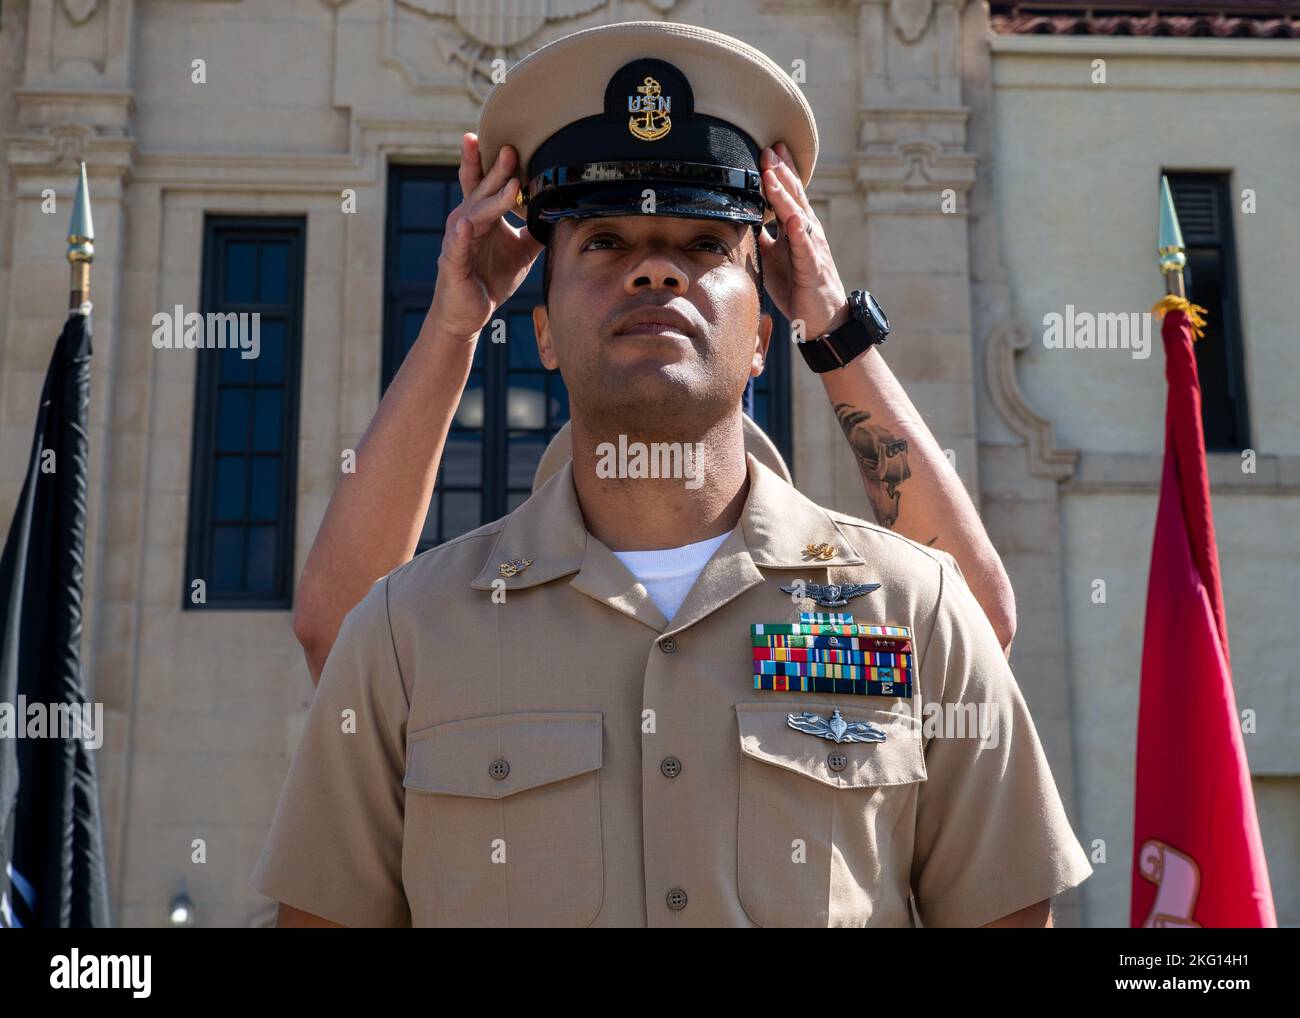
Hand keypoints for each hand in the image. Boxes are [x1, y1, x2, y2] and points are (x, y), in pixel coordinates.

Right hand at [429, 134, 544, 340]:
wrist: (469, 313)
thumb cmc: (491, 277)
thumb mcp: (521, 251)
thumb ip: (535, 230)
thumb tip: (562, 214)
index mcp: (480, 214)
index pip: (484, 182)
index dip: (490, 161)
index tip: (507, 141)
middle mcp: (465, 220)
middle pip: (480, 190)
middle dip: (495, 170)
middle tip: (510, 149)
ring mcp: (457, 240)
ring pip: (474, 214)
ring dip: (491, 200)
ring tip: (509, 185)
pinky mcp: (452, 263)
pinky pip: (457, 246)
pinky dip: (462, 236)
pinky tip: (467, 226)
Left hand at [758, 142, 851, 339]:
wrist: (822, 318)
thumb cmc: (798, 286)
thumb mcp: (775, 256)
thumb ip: (764, 236)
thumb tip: (745, 218)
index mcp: (797, 228)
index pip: (788, 193)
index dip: (779, 171)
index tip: (767, 147)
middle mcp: (807, 232)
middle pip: (794, 196)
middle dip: (781, 172)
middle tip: (769, 147)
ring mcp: (811, 248)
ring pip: (797, 215)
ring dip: (785, 194)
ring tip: (774, 173)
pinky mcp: (812, 268)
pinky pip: (804, 247)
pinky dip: (799, 230)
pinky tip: (793, 216)